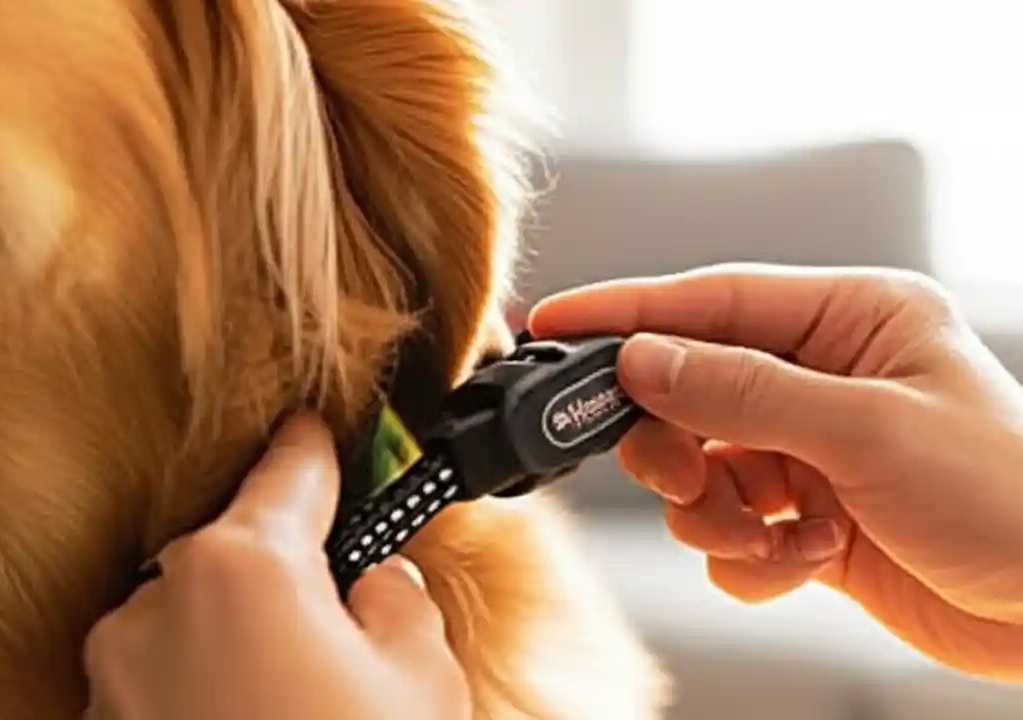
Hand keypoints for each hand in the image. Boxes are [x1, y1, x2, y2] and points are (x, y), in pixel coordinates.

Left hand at [83, 414, 470, 719]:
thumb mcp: (418, 675)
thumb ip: (394, 598)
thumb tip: (373, 583)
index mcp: (241, 565)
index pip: (291, 466)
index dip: (319, 445)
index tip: (321, 432)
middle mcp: (158, 604)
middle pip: (239, 547)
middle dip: (289, 567)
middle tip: (346, 612)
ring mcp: (119, 672)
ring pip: (198, 615)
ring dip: (244, 633)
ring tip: (302, 696)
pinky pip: (167, 674)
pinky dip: (208, 683)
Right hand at [530, 264, 1022, 679]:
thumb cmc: (1011, 498)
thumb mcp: (868, 430)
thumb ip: (742, 392)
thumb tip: (645, 360)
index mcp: (852, 321)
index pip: (712, 302)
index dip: (628, 313)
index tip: (556, 324)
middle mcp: (825, 379)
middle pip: (690, 390)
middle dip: (676, 444)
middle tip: (681, 476)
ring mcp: (813, 451)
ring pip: (701, 468)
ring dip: (718, 514)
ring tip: (771, 536)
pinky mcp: (808, 518)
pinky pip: (730, 530)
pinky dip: (748, 556)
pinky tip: (804, 561)